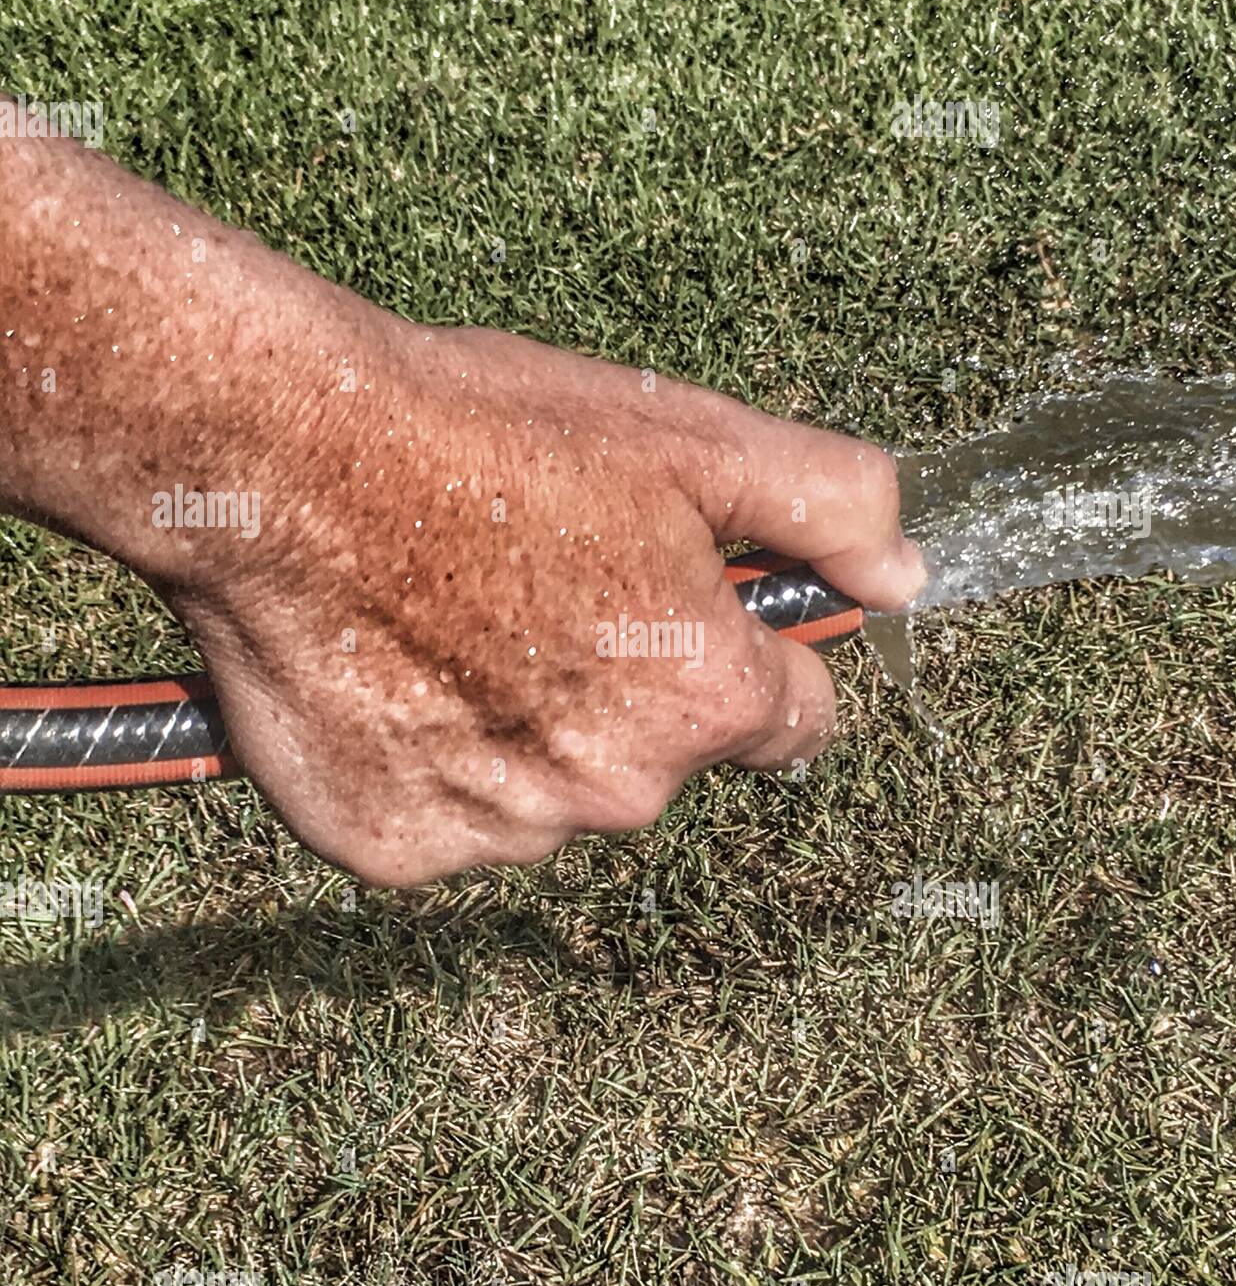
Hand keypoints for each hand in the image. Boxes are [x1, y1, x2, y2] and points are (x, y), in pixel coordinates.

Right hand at [166, 324, 923, 884]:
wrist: (280, 464)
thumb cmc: (482, 439)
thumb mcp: (686, 437)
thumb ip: (829, 505)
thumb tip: (905, 574)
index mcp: (703, 700)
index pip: (795, 720)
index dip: (754, 656)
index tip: (693, 614)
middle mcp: (616, 792)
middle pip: (665, 756)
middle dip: (628, 688)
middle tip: (544, 589)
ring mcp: (503, 831)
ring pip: (556, 792)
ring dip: (528, 730)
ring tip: (456, 625)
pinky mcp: (401, 849)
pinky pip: (457, 818)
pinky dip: (439, 764)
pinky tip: (400, 681)